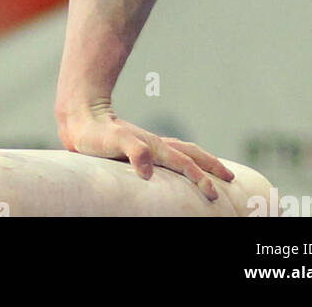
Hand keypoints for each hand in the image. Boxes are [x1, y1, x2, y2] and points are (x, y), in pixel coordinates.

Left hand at [59, 104, 234, 201]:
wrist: (80, 116)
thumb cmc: (94, 133)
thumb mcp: (112, 143)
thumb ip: (132, 151)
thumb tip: (148, 169)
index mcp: (154, 146)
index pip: (185, 164)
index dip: (200, 178)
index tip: (215, 194)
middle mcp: (155, 144)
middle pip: (191, 153)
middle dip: (212, 165)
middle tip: (231, 178)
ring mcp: (148, 143)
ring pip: (183, 150)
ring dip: (201, 160)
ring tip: (214, 169)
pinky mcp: (140, 146)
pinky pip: (170, 153)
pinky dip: (183, 159)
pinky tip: (178, 165)